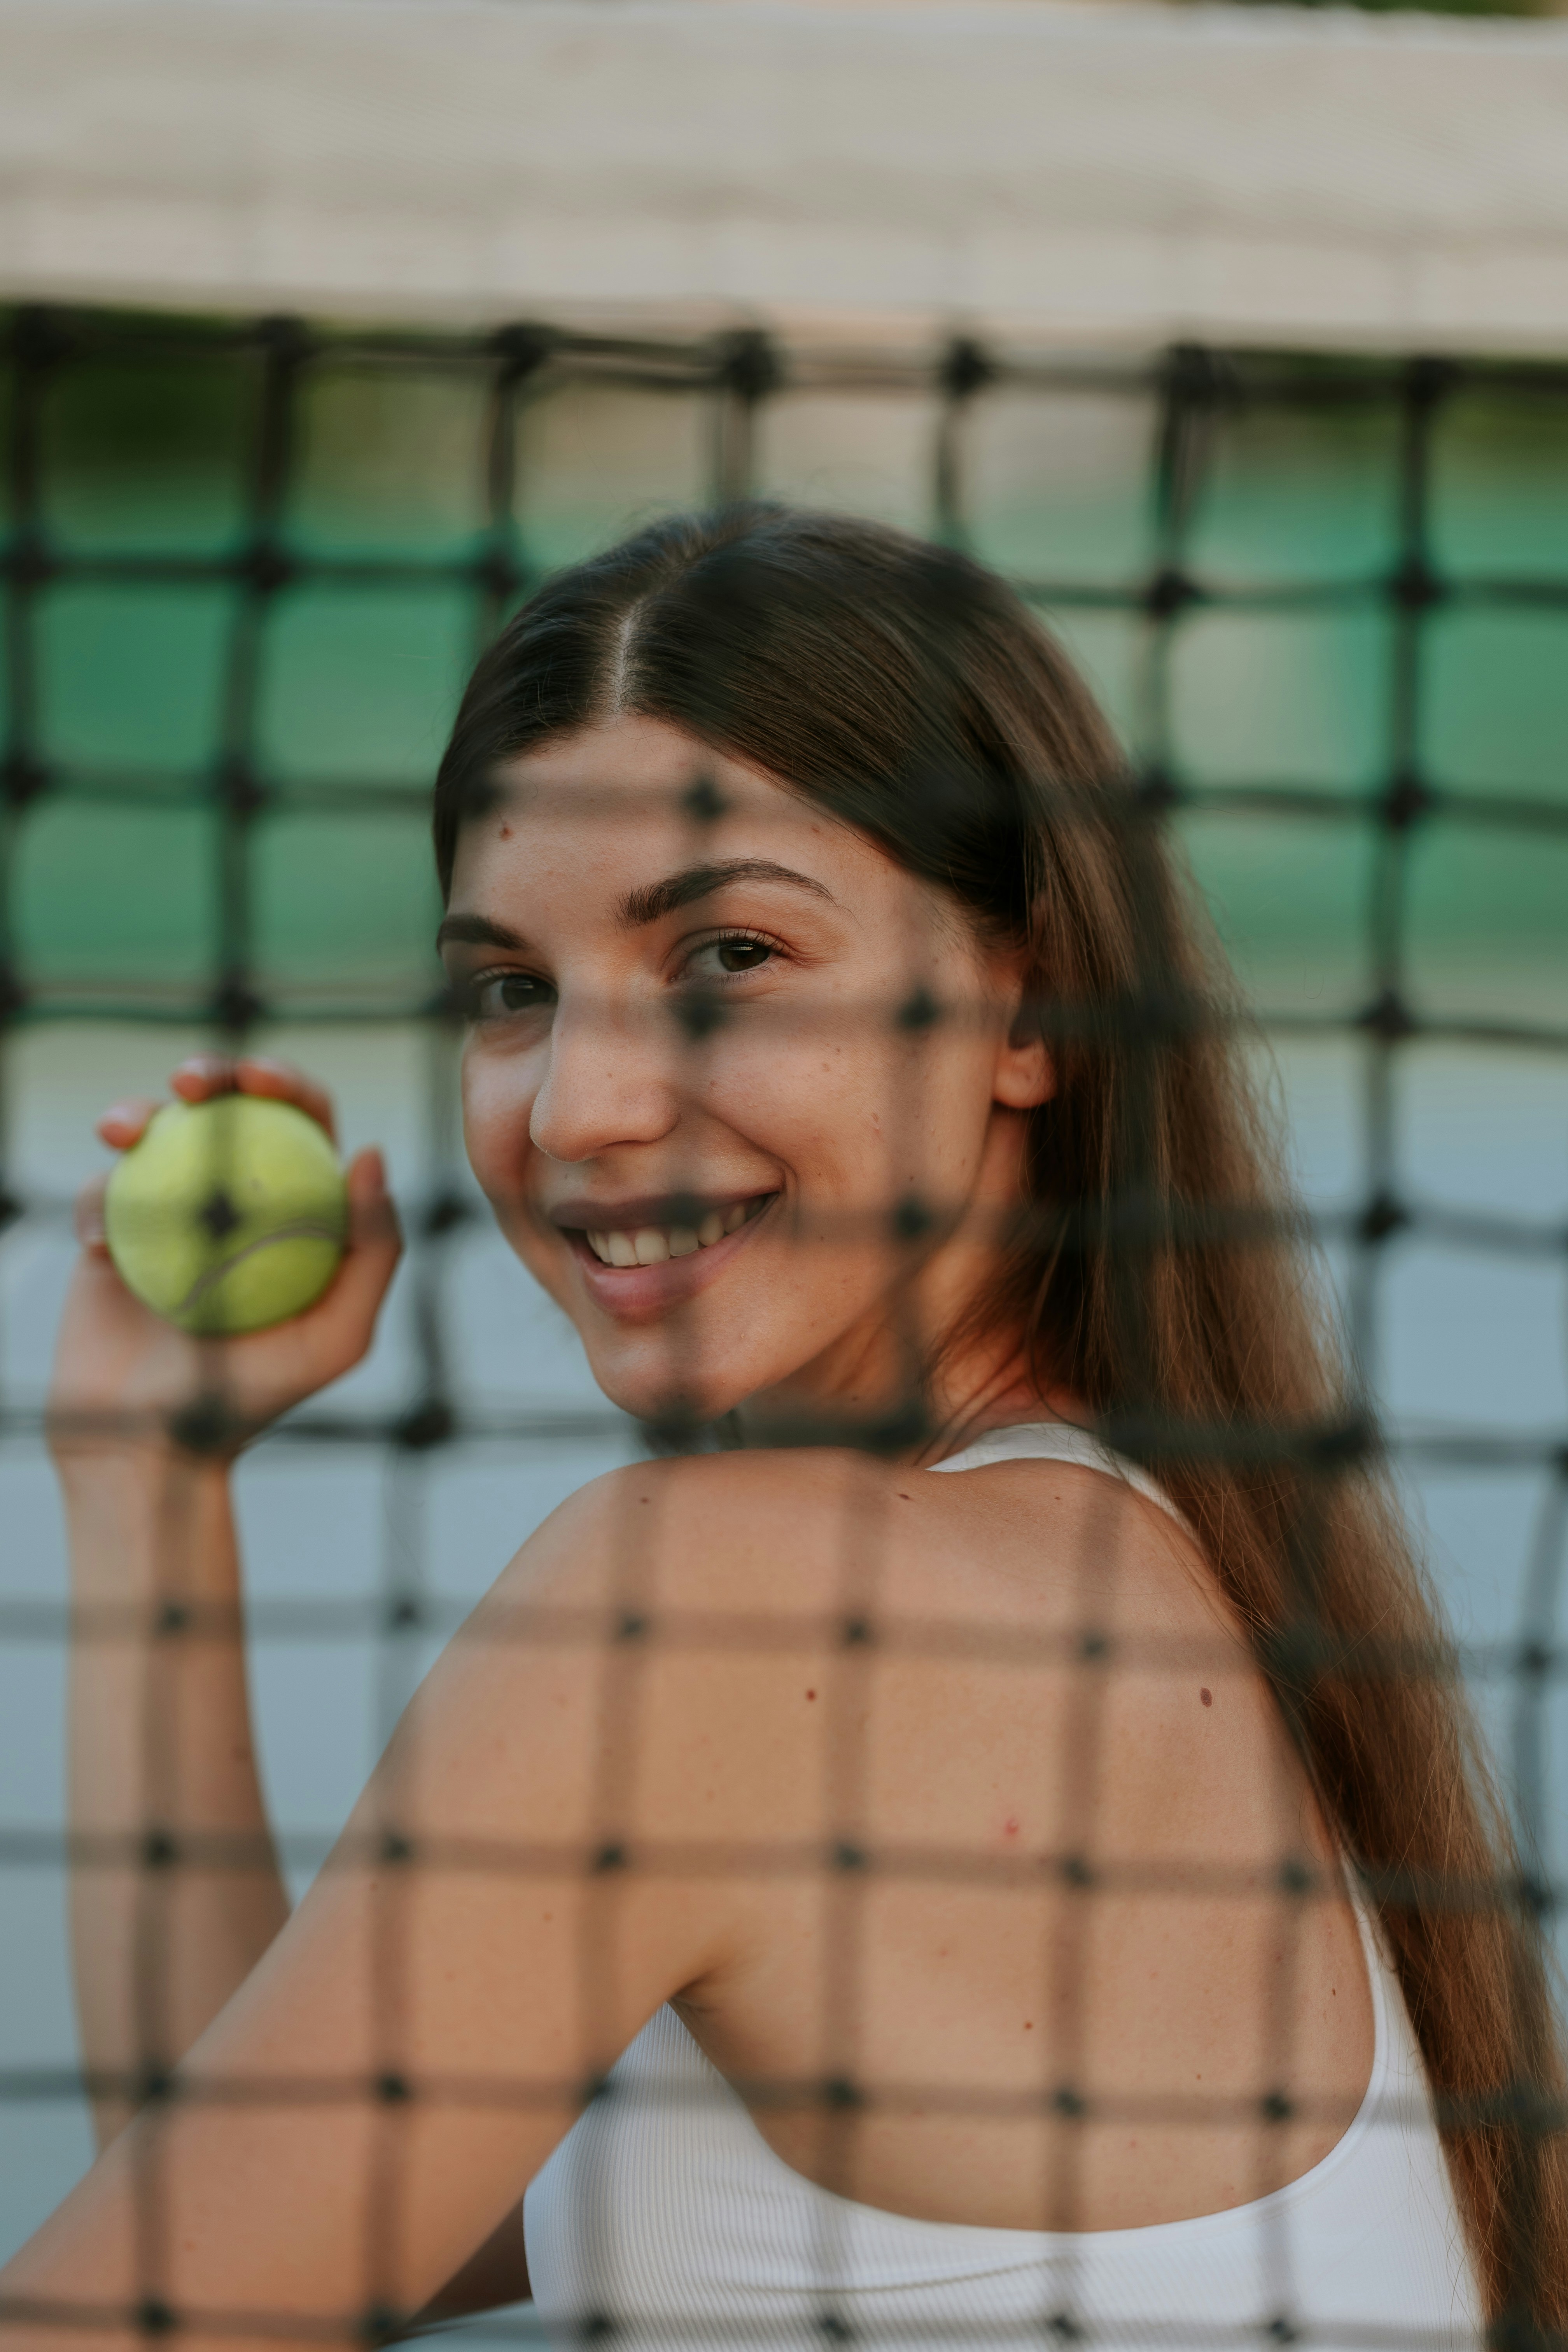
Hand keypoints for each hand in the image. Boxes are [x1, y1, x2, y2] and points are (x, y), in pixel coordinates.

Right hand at [48, 1055, 401, 1465]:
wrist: (154, 1446)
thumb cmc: (255, 1399)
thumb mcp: (336, 1338)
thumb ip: (372, 1249)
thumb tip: (372, 1151)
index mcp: (297, 1212)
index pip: (302, 1127)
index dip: (288, 1085)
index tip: (263, 1079)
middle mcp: (237, 1203)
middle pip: (229, 1112)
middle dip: (214, 1071)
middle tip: (195, 1080)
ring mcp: (171, 1214)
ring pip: (155, 1134)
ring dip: (137, 1112)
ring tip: (125, 1129)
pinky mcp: (111, 1233)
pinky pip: (101, 1193)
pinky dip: (100, 1203)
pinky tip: (102, 1244)